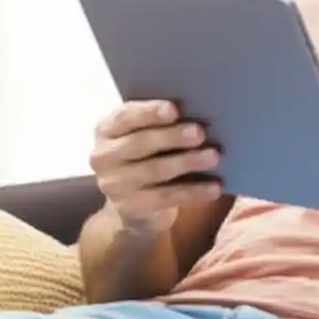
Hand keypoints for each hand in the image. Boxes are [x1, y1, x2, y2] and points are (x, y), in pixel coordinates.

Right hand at [89, 100, 221, 235]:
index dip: (149, 112)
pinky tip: (214, 187)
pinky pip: (165, 198)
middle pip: (139, 143)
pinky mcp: (129, 208)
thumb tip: (201, 111)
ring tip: (214, 156)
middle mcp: (104, 156)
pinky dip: (192, 192)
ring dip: (186, 162)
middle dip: (172, 136)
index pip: (125, 117)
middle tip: (200, 132)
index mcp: (108, 129)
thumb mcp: (149, 136)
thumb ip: (164, 123)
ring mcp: (113, 185)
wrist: (135, 205)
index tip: (174, 109)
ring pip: (153, 170)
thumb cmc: (150, 156)